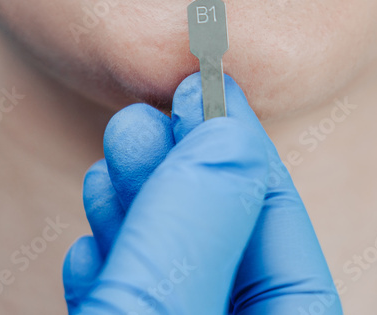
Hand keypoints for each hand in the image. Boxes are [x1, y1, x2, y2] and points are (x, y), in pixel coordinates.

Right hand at [62, 72, 341, 313]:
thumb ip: (191, 237)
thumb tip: (228, 139)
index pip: (287, 250)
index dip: (245, 158)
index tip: (208, 91)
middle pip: (230, 257)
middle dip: (183, 176)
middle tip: (142, 116)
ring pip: (177, 284)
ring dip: (139, 214)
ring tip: (111, 157)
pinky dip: (113, 276)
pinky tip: (88, 245)